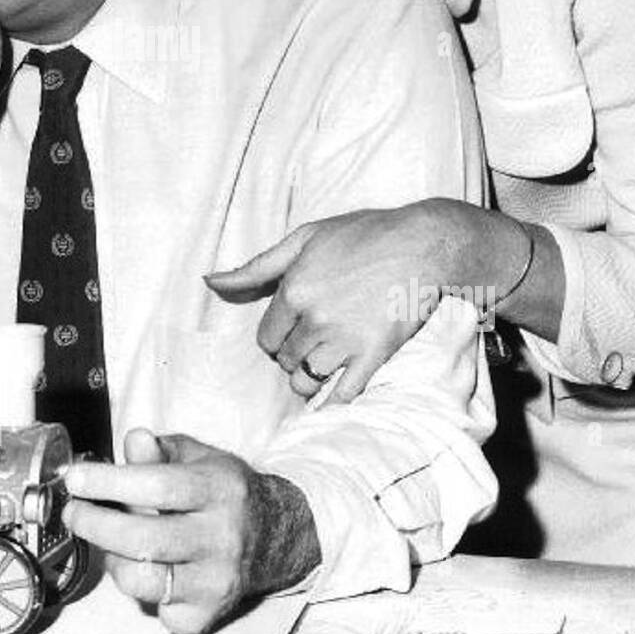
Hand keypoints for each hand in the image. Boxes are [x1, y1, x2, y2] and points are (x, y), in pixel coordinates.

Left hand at [63, 428, 317, 633]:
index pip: (158, 486)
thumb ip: (161, 450)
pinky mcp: (207, 615)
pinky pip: (155, 610)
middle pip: (144, 539)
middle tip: (74, 511)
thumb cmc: (226, 492)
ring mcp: (216, 581)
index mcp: (220, 490)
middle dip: (95, 524)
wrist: (274, 536)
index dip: (110, 483)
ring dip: (112, 559)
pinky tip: (144, 568)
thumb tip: (133, 441)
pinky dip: (140, 591)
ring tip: (108, 541)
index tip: (77, 479)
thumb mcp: (199, 457)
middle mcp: (222, 538)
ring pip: (143, 581)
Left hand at [206, 200, 472, 402]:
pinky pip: (344, 394)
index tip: (296, 326)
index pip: (266, 338)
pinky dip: (337, 398)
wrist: (425, 245)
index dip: (279, 335)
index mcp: (294, 290)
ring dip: (313, 376)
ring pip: (308, 381)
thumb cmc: (364, 235)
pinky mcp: (375, 355)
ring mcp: (345, 340)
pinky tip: (340, 391)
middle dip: (295, 353)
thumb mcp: (305, 239)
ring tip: (328, 359)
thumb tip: (209, 282)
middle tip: (317, 338)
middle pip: (286, 361)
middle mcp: (314, 319)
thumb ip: (255, 268)